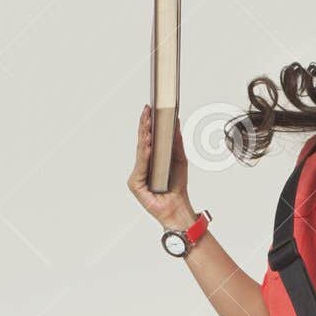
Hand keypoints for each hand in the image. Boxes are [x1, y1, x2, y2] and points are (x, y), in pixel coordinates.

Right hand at [128, 105, 195, 228]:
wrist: (178, 208)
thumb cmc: (177, 186)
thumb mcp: (180, 159)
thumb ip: (177, 142)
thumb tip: (175, 122)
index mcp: (151, 160)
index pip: (148, 139)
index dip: (148, 123)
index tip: (150, 108)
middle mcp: (142, 167)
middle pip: (142, 143)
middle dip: (144, 126)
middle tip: (147, 111)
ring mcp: (137, 176)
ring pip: (140, 153)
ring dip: (144, 137)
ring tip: (147, 125)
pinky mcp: (135, 184)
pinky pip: (141, 167)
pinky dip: (145, 156)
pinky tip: (148, 146)